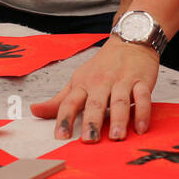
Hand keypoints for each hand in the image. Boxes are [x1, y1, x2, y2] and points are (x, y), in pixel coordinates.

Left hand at [33, 37, 157, 141]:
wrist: (129, 40)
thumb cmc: (102, 66)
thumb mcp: (78, 80)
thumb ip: (58, 100)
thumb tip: (34, 111)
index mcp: (83, 84)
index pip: (70, 102)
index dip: (64, 118)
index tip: (60, 136)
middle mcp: (101, 82)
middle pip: (95, 103)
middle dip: (92, 121)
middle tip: (90, 139)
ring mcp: (122, 81)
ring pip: (120, 101)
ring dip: (119, 119)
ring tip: (117, 136)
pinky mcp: (142, 81)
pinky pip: (143, 97)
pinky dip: (143, 112)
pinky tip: (141, 128)